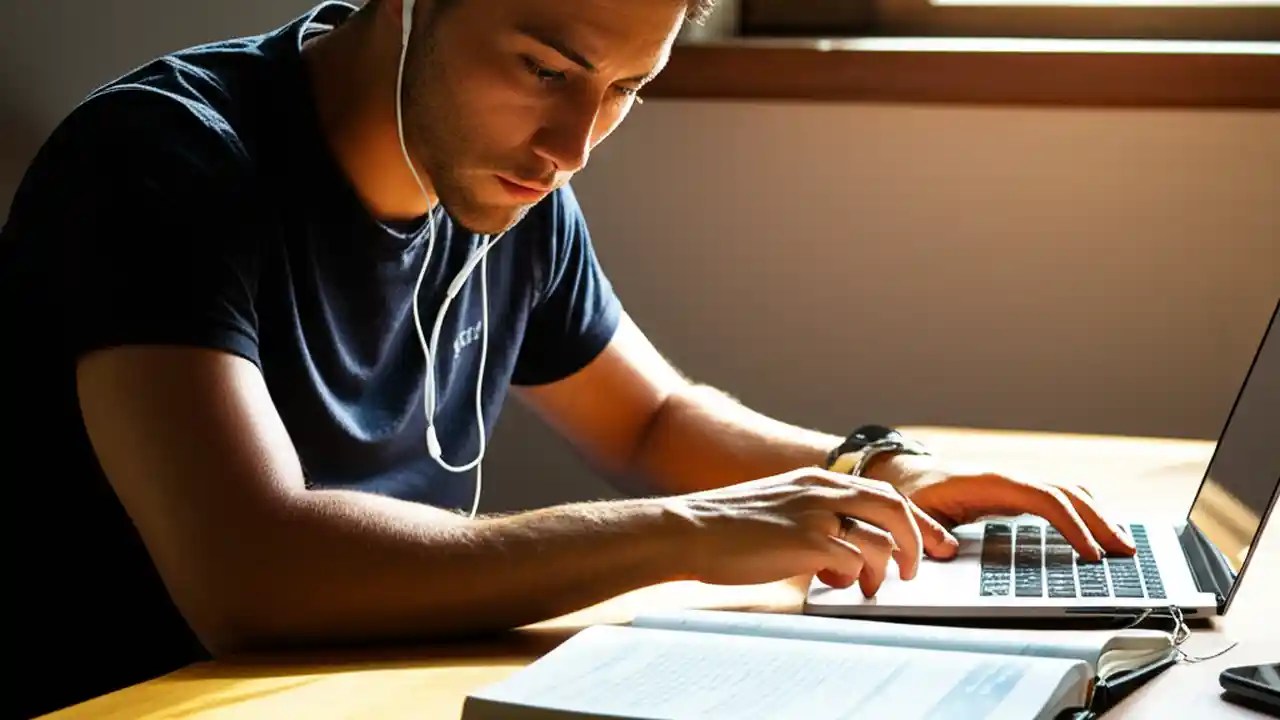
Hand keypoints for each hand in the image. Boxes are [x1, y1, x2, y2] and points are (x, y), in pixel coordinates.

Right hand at [666, 467, 959, 596]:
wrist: (690, 529)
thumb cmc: (727, 527)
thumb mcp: (780, 507)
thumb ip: (815, 521)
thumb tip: (845, 556)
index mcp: (817, 479)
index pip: (884, 492)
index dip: (916, 520)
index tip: (935, 541)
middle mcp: (823, 489)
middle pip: (896, 507)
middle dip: (918, 540)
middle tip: (918, 568)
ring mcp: (817, 514)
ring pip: (883, 538)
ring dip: (886, 568)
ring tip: (871, 586)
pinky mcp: (807, 541)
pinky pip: (855, 561)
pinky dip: (857, 577)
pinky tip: (838, 584)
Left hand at [879, 454, 1137, 561]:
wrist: (908, 476)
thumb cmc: (910, 494)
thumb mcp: (908, 510)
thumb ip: (923, 529)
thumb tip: (949, 549)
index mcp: (989, 483)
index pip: (1043, 498)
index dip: (1070, 524)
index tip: (1091, 553)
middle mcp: (1009, 480)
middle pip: (1066, 494)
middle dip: (1099, 521)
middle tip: (1126, 551)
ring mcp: (1016, 486)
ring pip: (1068, 495)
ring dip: (1097, 517)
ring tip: (1123, 545)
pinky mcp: (1017, 496)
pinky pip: (1058, 502)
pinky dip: (1083, 516)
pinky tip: (1097, 534)